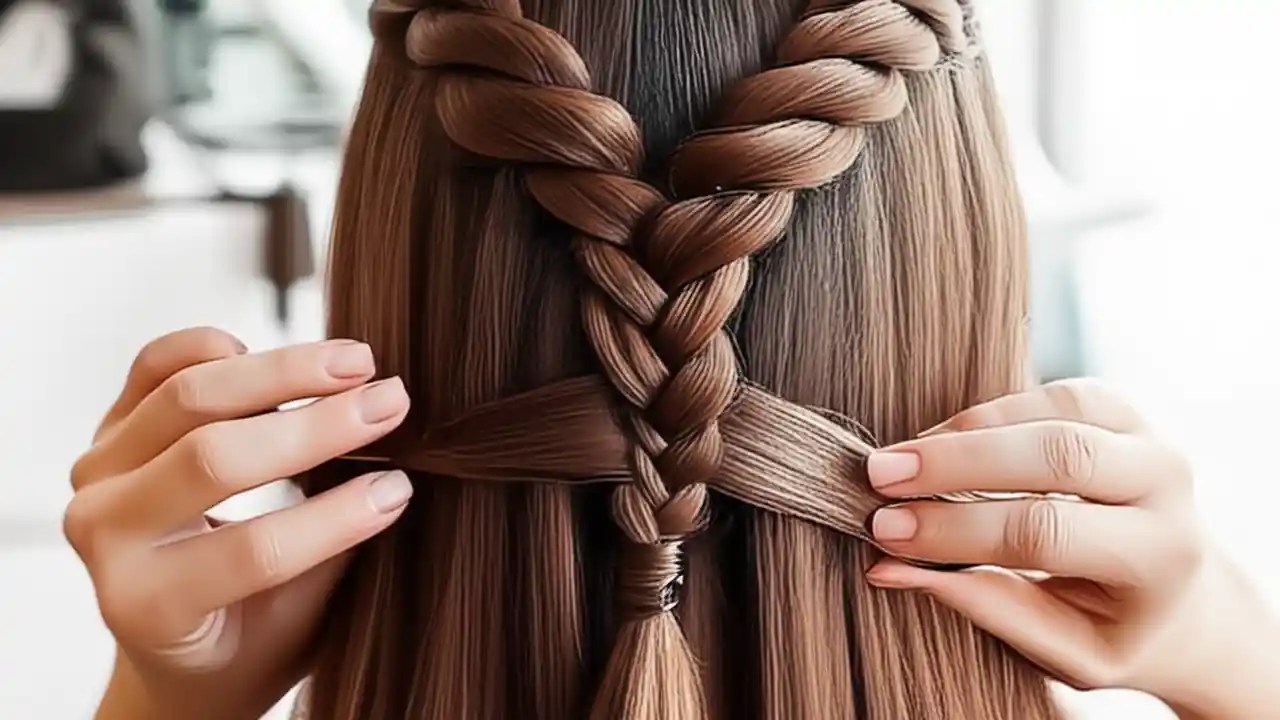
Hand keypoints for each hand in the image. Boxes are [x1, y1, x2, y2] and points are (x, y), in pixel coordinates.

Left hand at [64, 328, 413, 719]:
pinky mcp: (108, 429)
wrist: (171, 638)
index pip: (253, 551)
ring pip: (187, 395)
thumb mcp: (294, 625)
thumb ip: (331, 553)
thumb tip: (391, 475)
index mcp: (147, 605)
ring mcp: (98, 474)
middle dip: (316, 424)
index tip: (401, 488)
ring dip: (283, 370)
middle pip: (212, 456)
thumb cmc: (244, 641)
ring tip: (357, 363)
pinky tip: (269, 351)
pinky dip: (213, 347)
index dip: (335, 517)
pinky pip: (154, 364)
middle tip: (392, 401)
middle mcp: (104, 536)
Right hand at [864, 380, 1278, 719]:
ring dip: (966, 430)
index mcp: (1158, 558)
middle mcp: (1167, 487)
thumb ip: (983, 605)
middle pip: (1055, 454)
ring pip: (1053, 408)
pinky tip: (942, 440)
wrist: (1182, 599)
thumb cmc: (1112, 630)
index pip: (1044, 531)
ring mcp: (1149, 437)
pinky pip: (1052, 391)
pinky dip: (989, 412)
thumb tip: (888, 568)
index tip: (886, 532)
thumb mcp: (1062, 650)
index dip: (956, 528)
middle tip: (880, 475)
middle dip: (955, 462)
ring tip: (901, 458)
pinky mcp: (1122, 410)